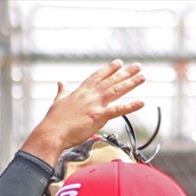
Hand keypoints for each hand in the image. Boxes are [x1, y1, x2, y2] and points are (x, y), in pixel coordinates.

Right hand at [22, 60, 147, 164]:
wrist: (52, 132)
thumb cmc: (54, 121)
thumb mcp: (58, 102)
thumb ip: (62, 91)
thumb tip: (60, 83)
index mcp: (81, 92)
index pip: (97, 76)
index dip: (109, 69)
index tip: (118, 63)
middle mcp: (89, 95)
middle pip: (111, 81)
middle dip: (125, 72)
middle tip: (138, 66)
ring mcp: (94, 105)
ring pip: (116, 90)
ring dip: (131, 82)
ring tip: (143, 76)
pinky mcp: (98, 116)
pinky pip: (118, 110)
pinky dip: (130, 106)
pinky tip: (141, 102)